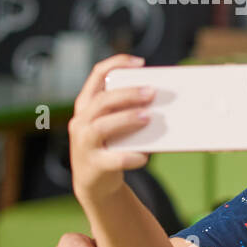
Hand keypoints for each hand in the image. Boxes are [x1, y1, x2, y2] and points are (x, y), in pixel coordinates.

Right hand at [68, 54, 153, 199]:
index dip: (116, 64)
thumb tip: (164, 103)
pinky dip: (130, 157)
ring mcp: (84, 143)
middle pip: (102, 101)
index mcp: (87, 105)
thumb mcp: (115, 124)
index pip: (97, 75)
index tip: (140, 63)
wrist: (96, 183)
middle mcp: (81, 121)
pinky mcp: (94, 164)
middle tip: (152, 92)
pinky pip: (113, 159)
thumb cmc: (111, 146)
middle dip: (128, 94)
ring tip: (149, 117)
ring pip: (102, 126)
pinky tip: (144, 157)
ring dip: (126, 119)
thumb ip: (129, 111)